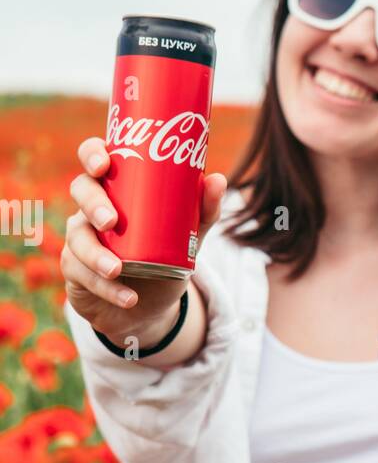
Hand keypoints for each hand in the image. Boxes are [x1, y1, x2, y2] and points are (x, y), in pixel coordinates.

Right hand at [62, 136, 226, 341]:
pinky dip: (106, 288)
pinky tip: (127, 298)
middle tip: (112, 221)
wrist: (152, 308)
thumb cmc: (166, 259)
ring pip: (77, 237)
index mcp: (116, 187)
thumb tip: (218, 180)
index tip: (103, 165)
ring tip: (117, 270)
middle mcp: (92, 207)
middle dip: (93, 204)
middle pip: (80, 190)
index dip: (92, 154)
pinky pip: (82, 274)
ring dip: (96, 255)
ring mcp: (80, 237)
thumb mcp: (188, 237)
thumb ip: (203, 211)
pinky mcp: (74, 270)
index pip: (94, 157)